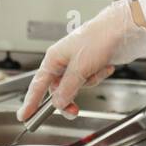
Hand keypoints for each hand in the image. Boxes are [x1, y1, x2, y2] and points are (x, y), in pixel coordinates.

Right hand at [18, 0, 145, 120]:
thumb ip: (66, 89)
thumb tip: (58, 104)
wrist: (121, 29)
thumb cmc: (98, 39)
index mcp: (54, 58)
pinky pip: (90, 79)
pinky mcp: (90, 64)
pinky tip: (105, 66)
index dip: (30, 102)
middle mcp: (62, 60)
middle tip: (74, 112)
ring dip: (89, 82)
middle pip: (59, 89)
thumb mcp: (79, 69)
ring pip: (76, 86)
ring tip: (97, 71)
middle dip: (69, 99)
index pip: (37, 85)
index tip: (24, 116)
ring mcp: (77, 62)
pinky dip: (98, 76)